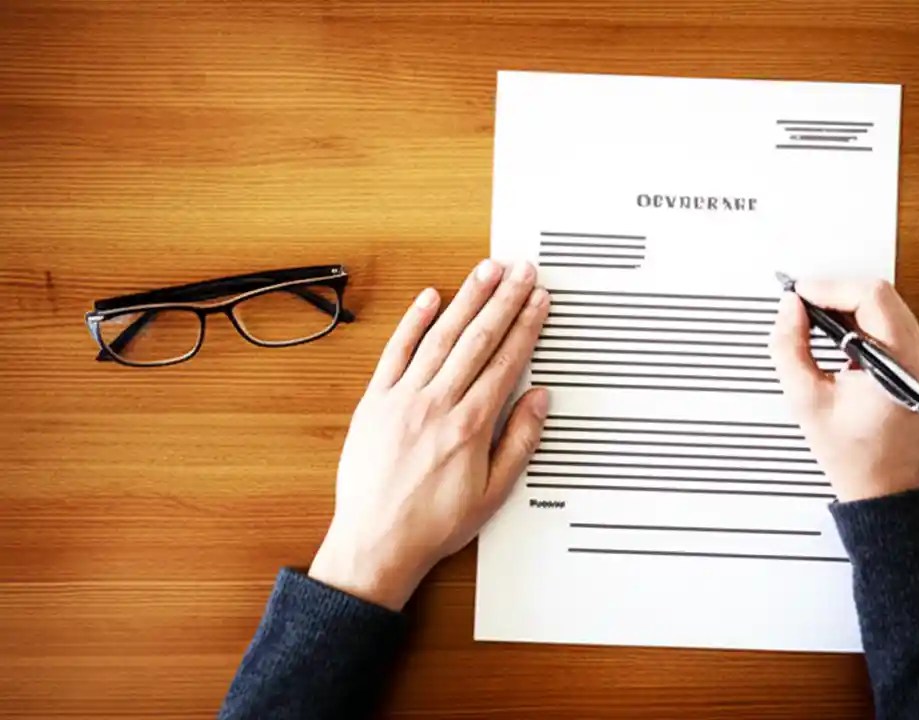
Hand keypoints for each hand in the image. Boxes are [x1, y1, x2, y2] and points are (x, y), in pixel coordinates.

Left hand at [309, 259, 549, 609]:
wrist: (376, 543)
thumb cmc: (433, 525)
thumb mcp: (493, 493)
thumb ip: (518, 442)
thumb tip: (539, 400)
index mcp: (469, 426)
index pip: (505, 361)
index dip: (525, 326)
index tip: (538, 300)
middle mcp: (437, 404)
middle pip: (478, 339)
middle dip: (504, 300)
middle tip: (522, 270)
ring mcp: (403, 399)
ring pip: (440, 336)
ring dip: (466, 299)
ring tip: (487, 271)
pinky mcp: (375, 403)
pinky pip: (396, 352)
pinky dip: (413, 322)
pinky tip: (430, 298)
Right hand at [769, 279, 918, 502]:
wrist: (880, 482)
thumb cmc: (851, 453)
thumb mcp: (805, 398)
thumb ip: (790, 347)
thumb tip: (791, 308)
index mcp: (905, 366)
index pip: (872, 298)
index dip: (831, 288)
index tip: (801, 294)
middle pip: (882, 296)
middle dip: (837, 293)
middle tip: (803, 306)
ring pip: (888, 305)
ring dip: (849, 306)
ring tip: (817, 322)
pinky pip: (892, 323)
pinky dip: (862, 321)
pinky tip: (839, 336)